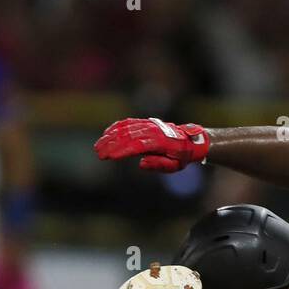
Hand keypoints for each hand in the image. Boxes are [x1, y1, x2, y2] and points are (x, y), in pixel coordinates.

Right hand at [94, 118, 210, 172]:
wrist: (189, 140)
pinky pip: (128, 123)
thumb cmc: (181, 156)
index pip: (137, 145)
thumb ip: (159, 164)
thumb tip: (141, 163)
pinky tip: (106, 134)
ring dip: (110, 136)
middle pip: (128, 136)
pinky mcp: (144, 122)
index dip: (122, 150)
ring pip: (125, 128)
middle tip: (99, 154)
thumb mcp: (175, 166)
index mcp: (161, 142)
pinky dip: (115, 127)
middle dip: (111, 145)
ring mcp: (148, 125)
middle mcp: (153, 130)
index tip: (109, 156)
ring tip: (98, 146)